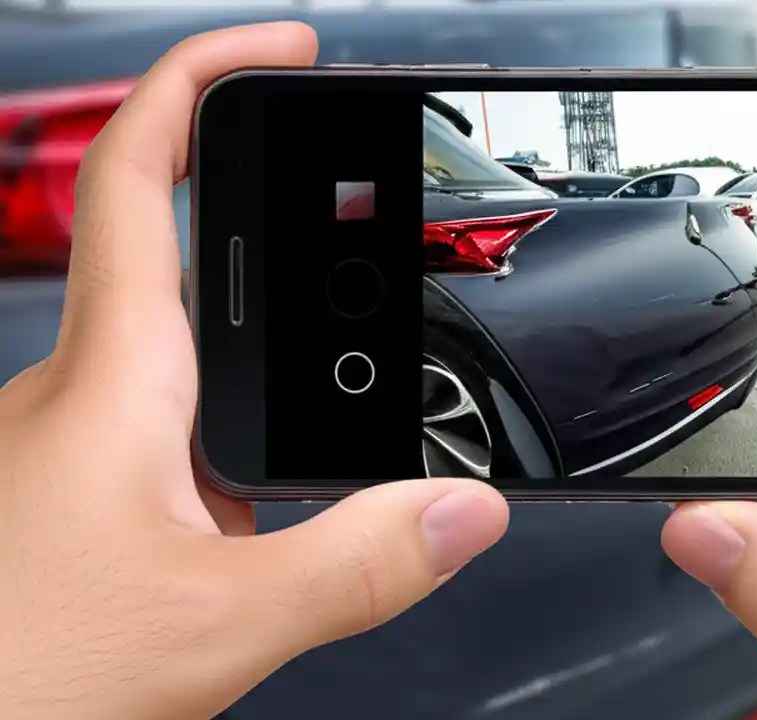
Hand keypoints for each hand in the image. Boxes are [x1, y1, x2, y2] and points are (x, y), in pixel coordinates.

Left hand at [0, 24, 507, 719]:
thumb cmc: (15, 677)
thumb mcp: (220, 624)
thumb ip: (359, 563)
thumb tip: (461, 510)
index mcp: (115, 375)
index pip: (139, 173)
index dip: (204, 80)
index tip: (280, 50)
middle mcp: (83, 390)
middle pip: (178, 250)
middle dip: (278, 227)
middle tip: (359, 213)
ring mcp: (72, 443)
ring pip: (178, 353)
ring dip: (263, 356)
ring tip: (335, 386)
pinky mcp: (74, 496)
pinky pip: (164, 429)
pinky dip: (230, 437)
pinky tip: (263, 511)